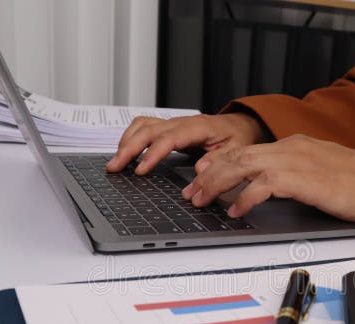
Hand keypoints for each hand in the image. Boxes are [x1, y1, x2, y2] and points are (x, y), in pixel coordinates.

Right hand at [106, 113, 269, 174]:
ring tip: (115, 162)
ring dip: (126, 142)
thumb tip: (200, 169)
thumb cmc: (237, 138)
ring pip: (142, 126)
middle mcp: (181, 122)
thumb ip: (219, 160)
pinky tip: (125, 152)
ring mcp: (172, 123)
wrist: (239, 125)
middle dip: (129, 149)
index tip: (141, 170)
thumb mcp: (236, 151)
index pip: (169, 138)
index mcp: (197, 127)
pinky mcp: (167, 128)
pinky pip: (144, 127)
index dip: (153, 154)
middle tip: (115, 167)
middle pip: (148, 130)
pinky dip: (131, 137)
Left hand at [183, 134, 354, 223]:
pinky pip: (265, 184)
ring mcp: (297, 160)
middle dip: (209, 176)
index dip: (218, 166)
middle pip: (237, 156)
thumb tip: (266, 192)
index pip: (245, 152)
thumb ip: (291, 179)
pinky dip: (246, 196)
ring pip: (244, 166)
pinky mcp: (305, 178)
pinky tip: (235, 210)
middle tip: (191, 194)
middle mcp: (290, 148)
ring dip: (218, 184)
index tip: (200, 181)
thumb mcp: (317, 175)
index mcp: (292, 146)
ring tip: (202, 201)